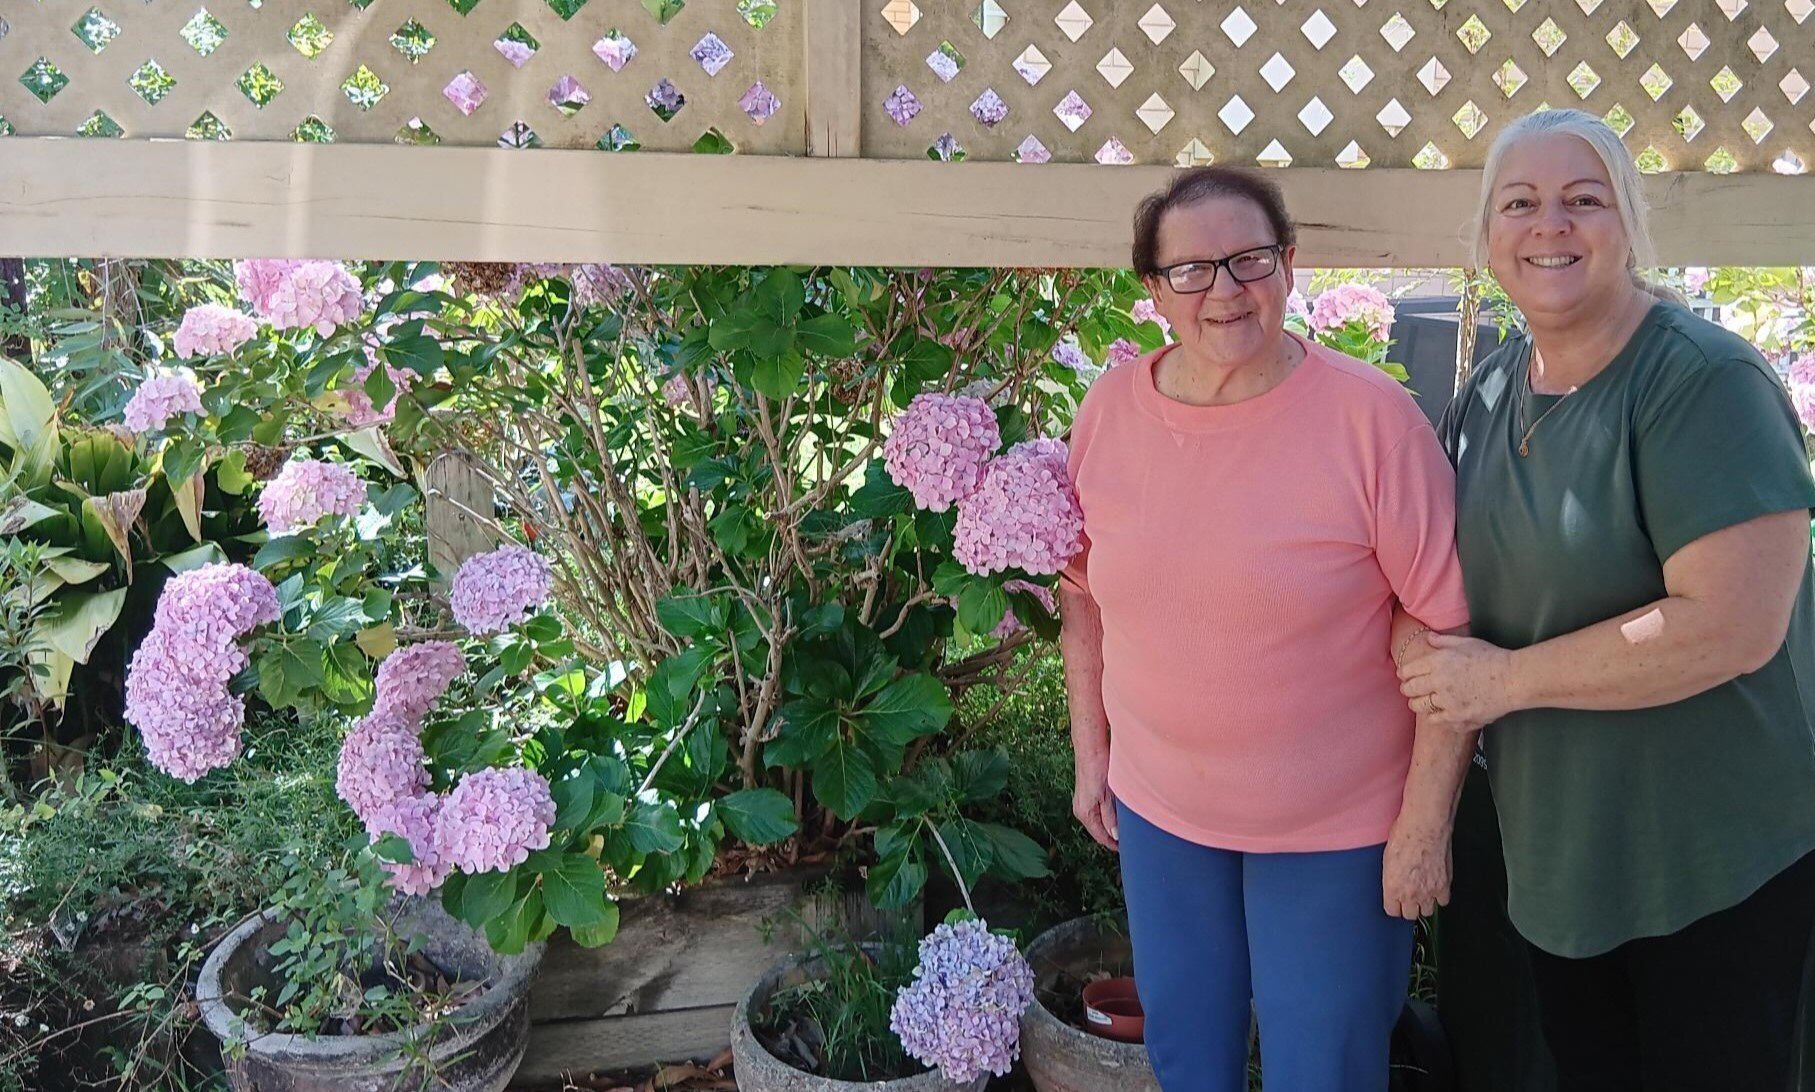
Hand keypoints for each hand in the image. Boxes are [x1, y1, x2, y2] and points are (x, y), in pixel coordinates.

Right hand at [1072, 758, 1118, 851]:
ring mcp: (1082, 802)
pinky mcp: (1086, 794)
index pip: (1100, 836)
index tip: (1126, 848)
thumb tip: (1114, 835)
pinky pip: (1098, 811)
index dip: (1113, 844)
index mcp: (1084, 813)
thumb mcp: (1108, 796)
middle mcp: (1080, 809)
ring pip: (1099, 820)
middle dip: (1112, 835)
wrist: (1090, 749)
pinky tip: (1118, 812)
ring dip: (1111, 825)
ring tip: (1126, 827)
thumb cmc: (1098, 769)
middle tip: (1129, 839)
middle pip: (1099, 830)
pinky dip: (1107, 815)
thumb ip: (1110, 817)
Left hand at [1383, 820, 1450, 919]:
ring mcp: (1429, 892)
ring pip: (1427, 911)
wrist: (1425, 827)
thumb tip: (1393, 881)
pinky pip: (1443, 901)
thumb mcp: (1387, 858)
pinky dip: (1440, 896)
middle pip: (1410, 914)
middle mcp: (1410, 893)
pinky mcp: (1444, 886)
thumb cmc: (1404, 835)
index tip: (1396, 902)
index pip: (1392, 911)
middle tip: (1410, 897)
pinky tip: (1436, 887)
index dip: (1394, 906)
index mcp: (1392, 887)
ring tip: (1423, 892)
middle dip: (1409, 907)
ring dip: (1425, 903)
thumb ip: (1391, 877)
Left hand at [1397, 633, 1518, 729]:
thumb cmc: (1492, 658)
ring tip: (1422, 702)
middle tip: (1410, 690)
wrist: (1513, 680)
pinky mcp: (1458, 718)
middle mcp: (1438, 682)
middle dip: (1407, 689)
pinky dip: (1436, 717)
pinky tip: (1440, 713)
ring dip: (1418, 704)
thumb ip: (1444, 641)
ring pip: (1419, 706)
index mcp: (1438, 662)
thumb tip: (1428, 638)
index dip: (1403, 674)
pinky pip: (1436, 721)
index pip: (1408, 670)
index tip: (1404, 676)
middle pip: (1410, 689)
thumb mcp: (1467, 643)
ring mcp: (1447, 702)